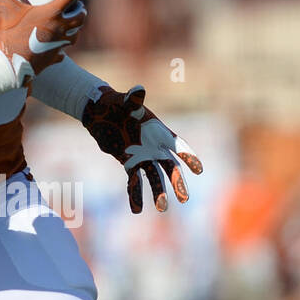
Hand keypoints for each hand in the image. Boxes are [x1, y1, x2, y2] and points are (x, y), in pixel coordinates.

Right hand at [0, 0, 89, 83]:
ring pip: (75, 34)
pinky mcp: (53, 58)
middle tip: (75, 4)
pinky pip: (62, 52)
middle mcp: (60, 29)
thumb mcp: (3, 9)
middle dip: (80, 8)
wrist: (8, 67)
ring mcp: (58, 45)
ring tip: (68, 23)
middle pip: (81, 16)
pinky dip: (62, 47)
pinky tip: (56, 46)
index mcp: (52, 14)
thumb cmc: (8, 36)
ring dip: (75, 27)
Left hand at [82, 85, 202, 212]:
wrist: (100, 113)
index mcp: (159, 132)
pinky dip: (135, 194)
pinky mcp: (129, 163)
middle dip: (177, 183)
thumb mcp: (124, 102)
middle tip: (184, 198)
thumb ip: (133, 100)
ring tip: (162, 209)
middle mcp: (154, 147)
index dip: (188, 157)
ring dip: (158, 193)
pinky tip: (136, 209)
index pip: (177, 146)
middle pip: (170, 168)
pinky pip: (134, 181)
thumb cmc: (116, 104)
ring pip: (154, 178)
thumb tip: (138, 90)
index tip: (199, 169)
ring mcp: (143, 157)